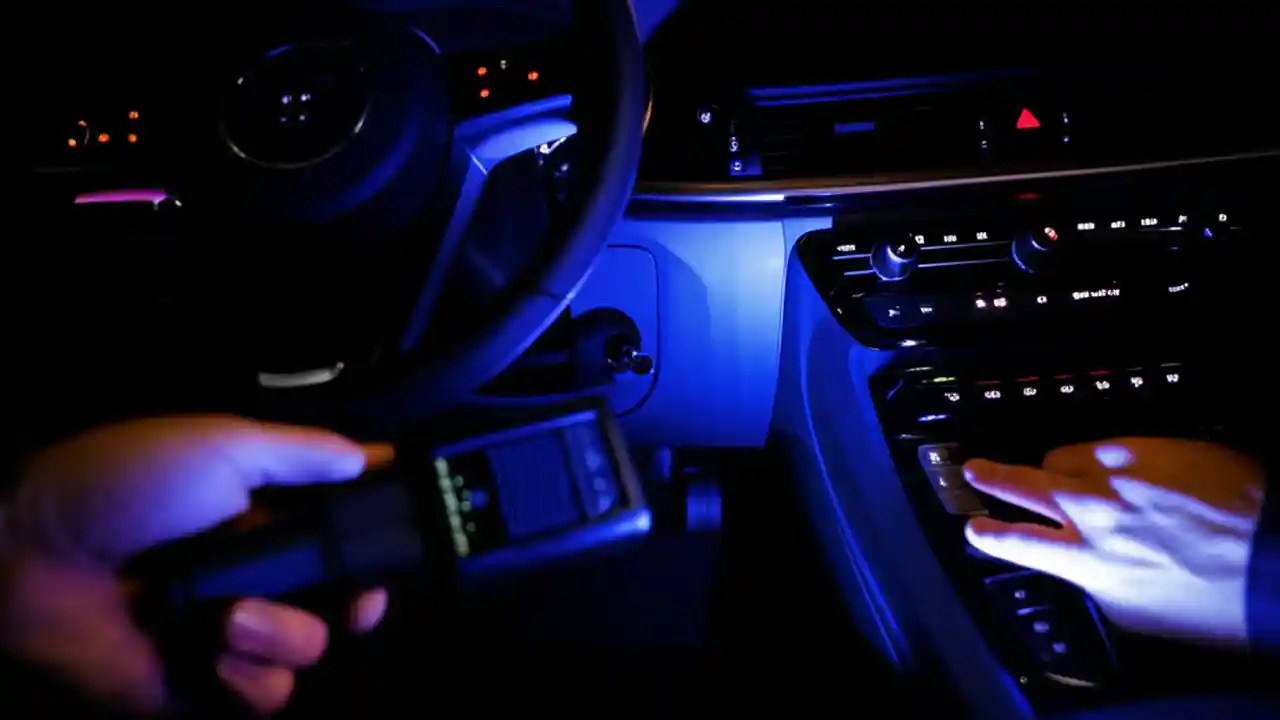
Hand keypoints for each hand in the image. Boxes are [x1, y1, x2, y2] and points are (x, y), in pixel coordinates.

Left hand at [0, 416, 393, 714]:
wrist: (33, 556)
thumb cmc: (127, 484)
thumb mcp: (221, 444)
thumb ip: (302, 453)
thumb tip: (372, 455)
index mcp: (268, 513)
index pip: (346, 532)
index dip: (380, 543)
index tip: (403, 546)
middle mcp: (260, 573)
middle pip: (346, 600)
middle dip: (359, 603)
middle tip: (355, 603)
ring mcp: (234, 631)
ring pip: (309, 650)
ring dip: (282, 635)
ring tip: (229, 618)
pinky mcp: (203, 684)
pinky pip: (260, 695)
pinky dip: (243, 677)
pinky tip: (212, 651)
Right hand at [963, 438, 1265, 644]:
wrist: (1272, 554)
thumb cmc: (1218, 596)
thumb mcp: (1139, 611)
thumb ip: (1098, 584)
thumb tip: (1083, 571)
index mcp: (1084, 562)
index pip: (1014, 542)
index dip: (988, 534)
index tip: (975, 528)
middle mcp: (1088, 514)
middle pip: (1019, 486)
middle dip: (991, 477)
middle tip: (975, 470)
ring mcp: (1111, 476)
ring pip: (1057, 460)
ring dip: (1050, 467)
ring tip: (1048, 467)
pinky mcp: (1139, 448)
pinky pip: (1097, 445)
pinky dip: (1092, 455)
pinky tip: (1102, 461)